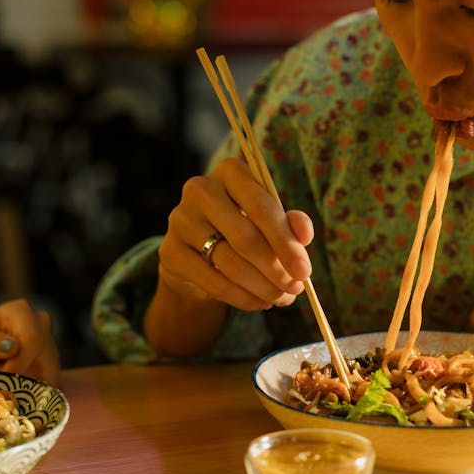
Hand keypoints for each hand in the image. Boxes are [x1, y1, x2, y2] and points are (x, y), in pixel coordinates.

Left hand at [0, 299, 59, 383]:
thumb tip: (12, 346)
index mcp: (21, 311)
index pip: (33, 339)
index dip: (20, 363)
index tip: (1, 378)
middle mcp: (40, 322)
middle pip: (46, 356)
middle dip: (24, 378)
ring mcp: (48, 341)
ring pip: (50, 371)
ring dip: (27, 386)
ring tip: (2, 384)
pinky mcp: (50, 361)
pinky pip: (49, 381)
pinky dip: (31, 391)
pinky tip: (13, 389)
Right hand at [157, 155, 313, 311]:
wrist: (198, 251)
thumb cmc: (242, 227)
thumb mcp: (270, 220)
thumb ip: (291, 223)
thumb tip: (304, 235)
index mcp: (230, 172)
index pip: (262, 206)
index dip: (286, 242)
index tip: (305, 271)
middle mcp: (200, 189)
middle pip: (245, 237)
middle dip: (276, 269)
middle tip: (295, 290)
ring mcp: (180, 219)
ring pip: (230, 263)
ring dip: (262, 287)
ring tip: (282, 298)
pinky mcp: (169, 251)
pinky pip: (213, 282)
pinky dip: (242, 297)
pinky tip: (260, 302)